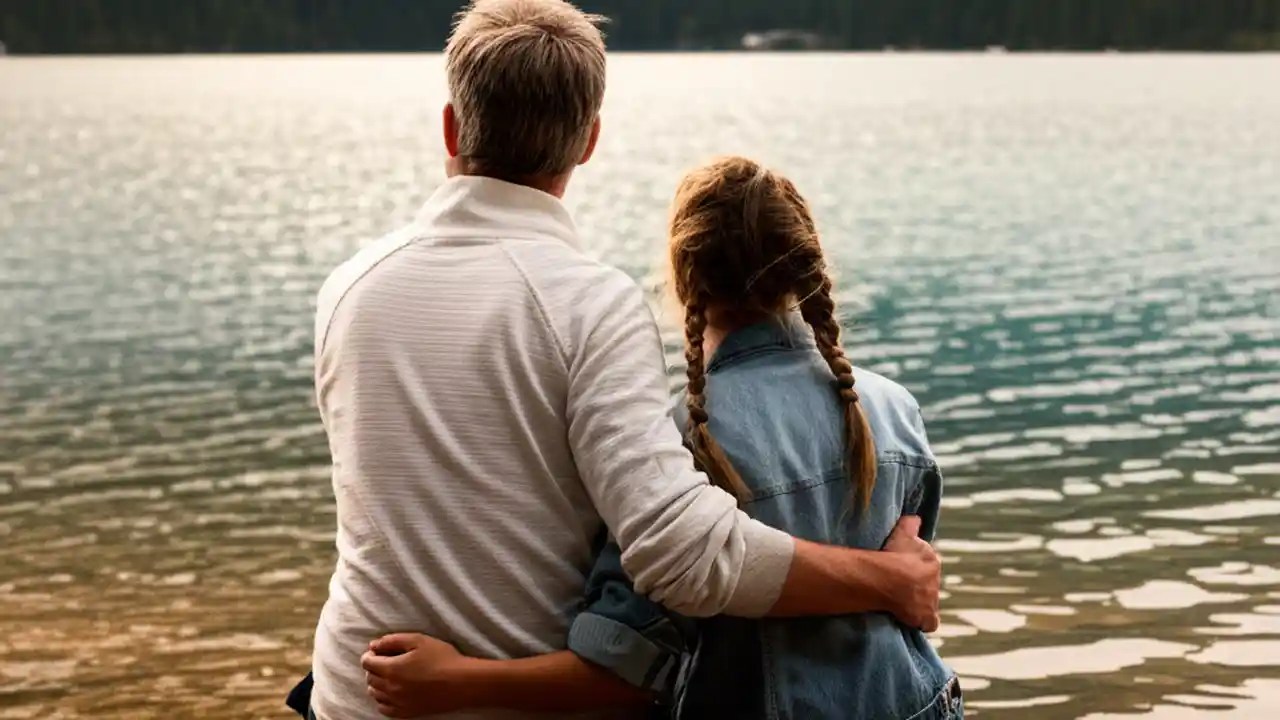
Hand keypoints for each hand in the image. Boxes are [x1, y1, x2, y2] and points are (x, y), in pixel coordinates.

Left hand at [361, 633, 478, 717]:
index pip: (367, 663)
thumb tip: (373, 645)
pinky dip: (382, 700)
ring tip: (387, 676)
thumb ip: (393, 640)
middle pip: (370, 678)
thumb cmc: (442, 657)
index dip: (369, 655)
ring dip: (376, 683)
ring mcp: (398, 702)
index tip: (376, 652)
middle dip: (373, 668)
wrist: (461, 682)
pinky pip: (384, 709)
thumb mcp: (418, 640)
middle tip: (383, 661)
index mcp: (392, 668)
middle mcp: (390, 688)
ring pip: (375, 694)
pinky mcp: (407, 712)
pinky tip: (390, 694)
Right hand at [882, 515, 940, 631]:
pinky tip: (909, 620)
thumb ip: (910, 525)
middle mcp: (936, 580)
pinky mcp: (928, 617)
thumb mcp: (901, 533)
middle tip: (899, 587)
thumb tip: (916, 518)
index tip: (901, 571)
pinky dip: (920, 622)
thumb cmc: (893, 555)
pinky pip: (928, 623)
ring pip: (927, 603)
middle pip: (928, 585)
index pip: (926, 566)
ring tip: (900, 604)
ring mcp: (933, 600)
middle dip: (917, 587)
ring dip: (917, 604)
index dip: (913, 570)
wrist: (890, 579)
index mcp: (932, 560)